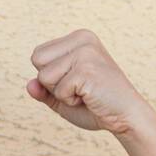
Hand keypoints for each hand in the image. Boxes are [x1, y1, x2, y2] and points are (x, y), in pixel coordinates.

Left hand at [25, 29, 155, 136]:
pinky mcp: (87, 69)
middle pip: (37, 60)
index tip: (74, 82)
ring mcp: (86, 52)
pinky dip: (70, 100)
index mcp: (78, 38)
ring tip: (84, 92)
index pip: (38, 54)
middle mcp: (82, 39)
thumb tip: (29, 84)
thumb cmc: (96, 106)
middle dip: (51, 82)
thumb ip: (43, 90)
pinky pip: (58, 90)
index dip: (50, 77)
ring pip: (44, 76)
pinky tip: (89, 97)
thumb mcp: (62, 97)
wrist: (126, 117)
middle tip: (78, 88)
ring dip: (61, 93)